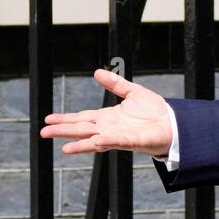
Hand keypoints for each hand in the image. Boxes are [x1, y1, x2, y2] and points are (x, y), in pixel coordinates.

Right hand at [40, 68, 171, 156]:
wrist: (173, 122)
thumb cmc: (154, 110)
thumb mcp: (132, 92)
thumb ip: (115, 84)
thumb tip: (97, 72)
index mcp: (108, 117)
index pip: (82, 118)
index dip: (65, 118)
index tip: (48, 119)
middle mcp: (109, 128)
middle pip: (82, 129)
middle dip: (63, 131)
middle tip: (44, 132)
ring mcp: (119, 136)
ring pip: (95, 140)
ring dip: (80, 144)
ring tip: (63, 147)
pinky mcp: (132, 142)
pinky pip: (117, 142)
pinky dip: (107, 142)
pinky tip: (97, 141)